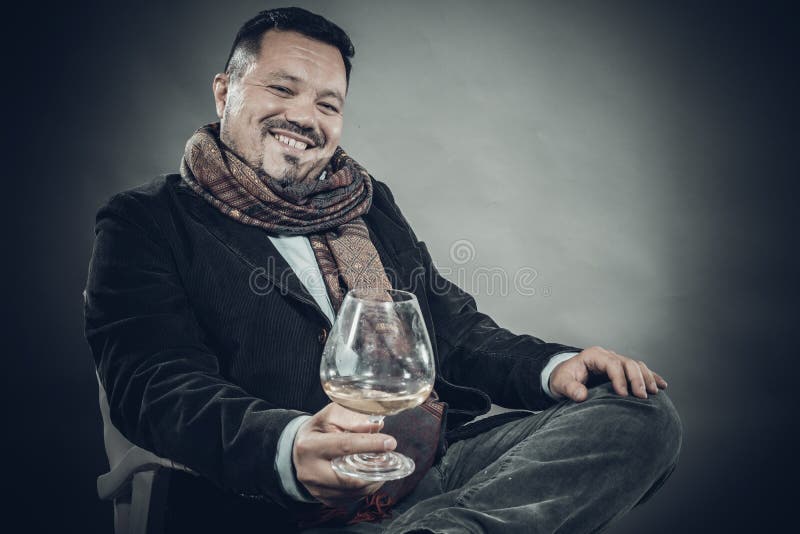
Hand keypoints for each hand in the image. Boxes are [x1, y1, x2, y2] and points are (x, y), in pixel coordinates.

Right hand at [292, 403, 396, 506]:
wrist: (300, 450)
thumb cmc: (319, 430)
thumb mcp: (330, 416)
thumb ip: (351, 418)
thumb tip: (375, 426)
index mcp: (310, 446)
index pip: (344, 446)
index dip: (370, 444)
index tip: (390, 442)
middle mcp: (310, 471)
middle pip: (350, 477)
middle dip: (374, 469)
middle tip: (391, 458)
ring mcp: (316, 489)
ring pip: (354, 491)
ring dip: (374, 479)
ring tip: (384, 466)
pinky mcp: (325, 499)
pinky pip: (352, 498)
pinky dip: (367, 487)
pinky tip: (372, 475)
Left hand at [549, 346, 667, 401]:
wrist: (564, 377)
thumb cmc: (562, 379)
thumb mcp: (561, 383)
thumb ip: (570, 388)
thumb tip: (581, 395)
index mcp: (593, 355)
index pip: (612, 363)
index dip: (619, 378)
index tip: (623, 394)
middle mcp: (607, 355)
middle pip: (628, 363)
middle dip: (637, 379)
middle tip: (642, 396)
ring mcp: (616, 361)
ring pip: (637, 365)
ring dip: (647, 378)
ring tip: (654, 393)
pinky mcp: (621, 370)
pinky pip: (639, 371)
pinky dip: (651, 377)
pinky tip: (662, 386)